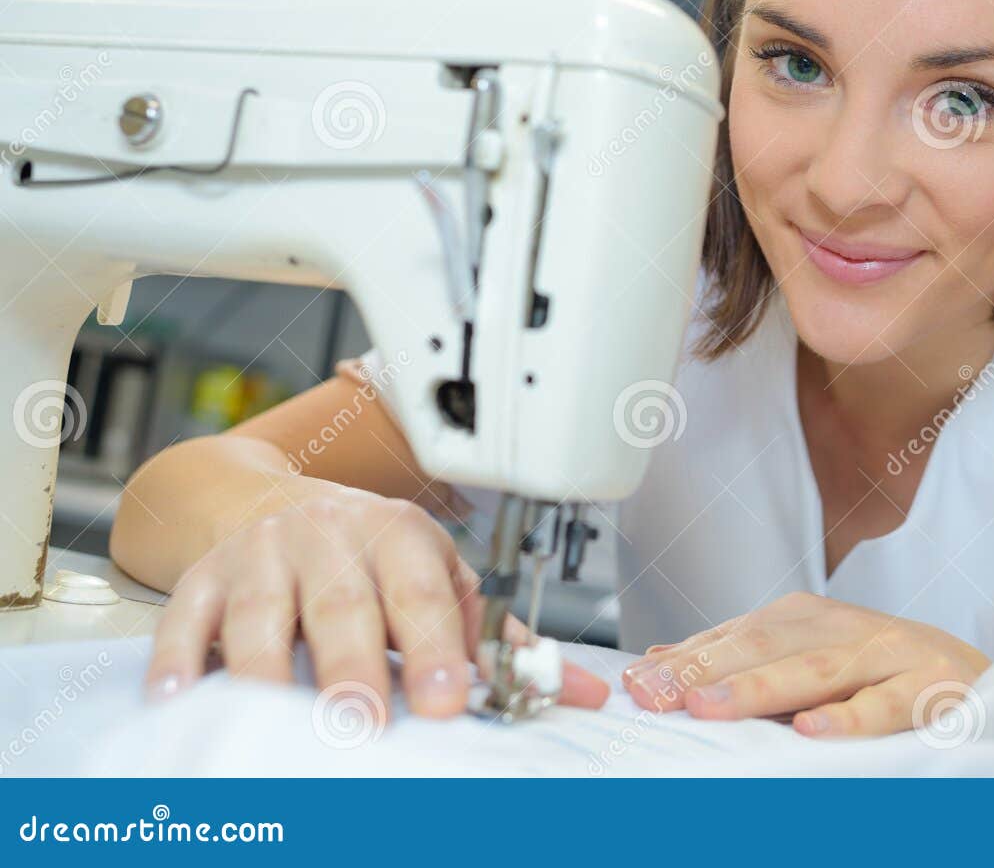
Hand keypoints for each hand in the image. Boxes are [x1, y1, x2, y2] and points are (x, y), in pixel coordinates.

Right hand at [145, 486, 608, 716]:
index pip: (423, 593)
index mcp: (401, 534)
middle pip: (343, 606)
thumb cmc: (370, 557)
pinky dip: (182, 658)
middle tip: (363, 723)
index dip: (434, 645)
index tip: (444, 698)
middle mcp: (331, 535)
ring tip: (278, 722)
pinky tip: (180, 696)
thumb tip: (580, 694)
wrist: (271, 504)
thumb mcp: (440, 580)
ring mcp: (263, 554)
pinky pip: (187, 617)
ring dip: (269, 670)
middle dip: (354, 668)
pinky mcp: (204, 578)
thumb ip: (500, 643)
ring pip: (263, 614)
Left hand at [620, 592, 988, 737]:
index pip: (734, 636)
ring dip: (761, 688)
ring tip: (710, 707)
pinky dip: (851, 716)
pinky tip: (814, 729)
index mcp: (805, 619)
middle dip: (707, 670)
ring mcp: (887, 653)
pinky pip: (886, 704)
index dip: (684, 660)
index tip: (635, 686)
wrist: (975, 677)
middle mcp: (841, 628)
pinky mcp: (930, 686)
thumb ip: (736, 660)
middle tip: (658, 696)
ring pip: (817, 670)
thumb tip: (656, 664)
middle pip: (766, 645)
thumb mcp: (805, 659)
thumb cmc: (879, 672)